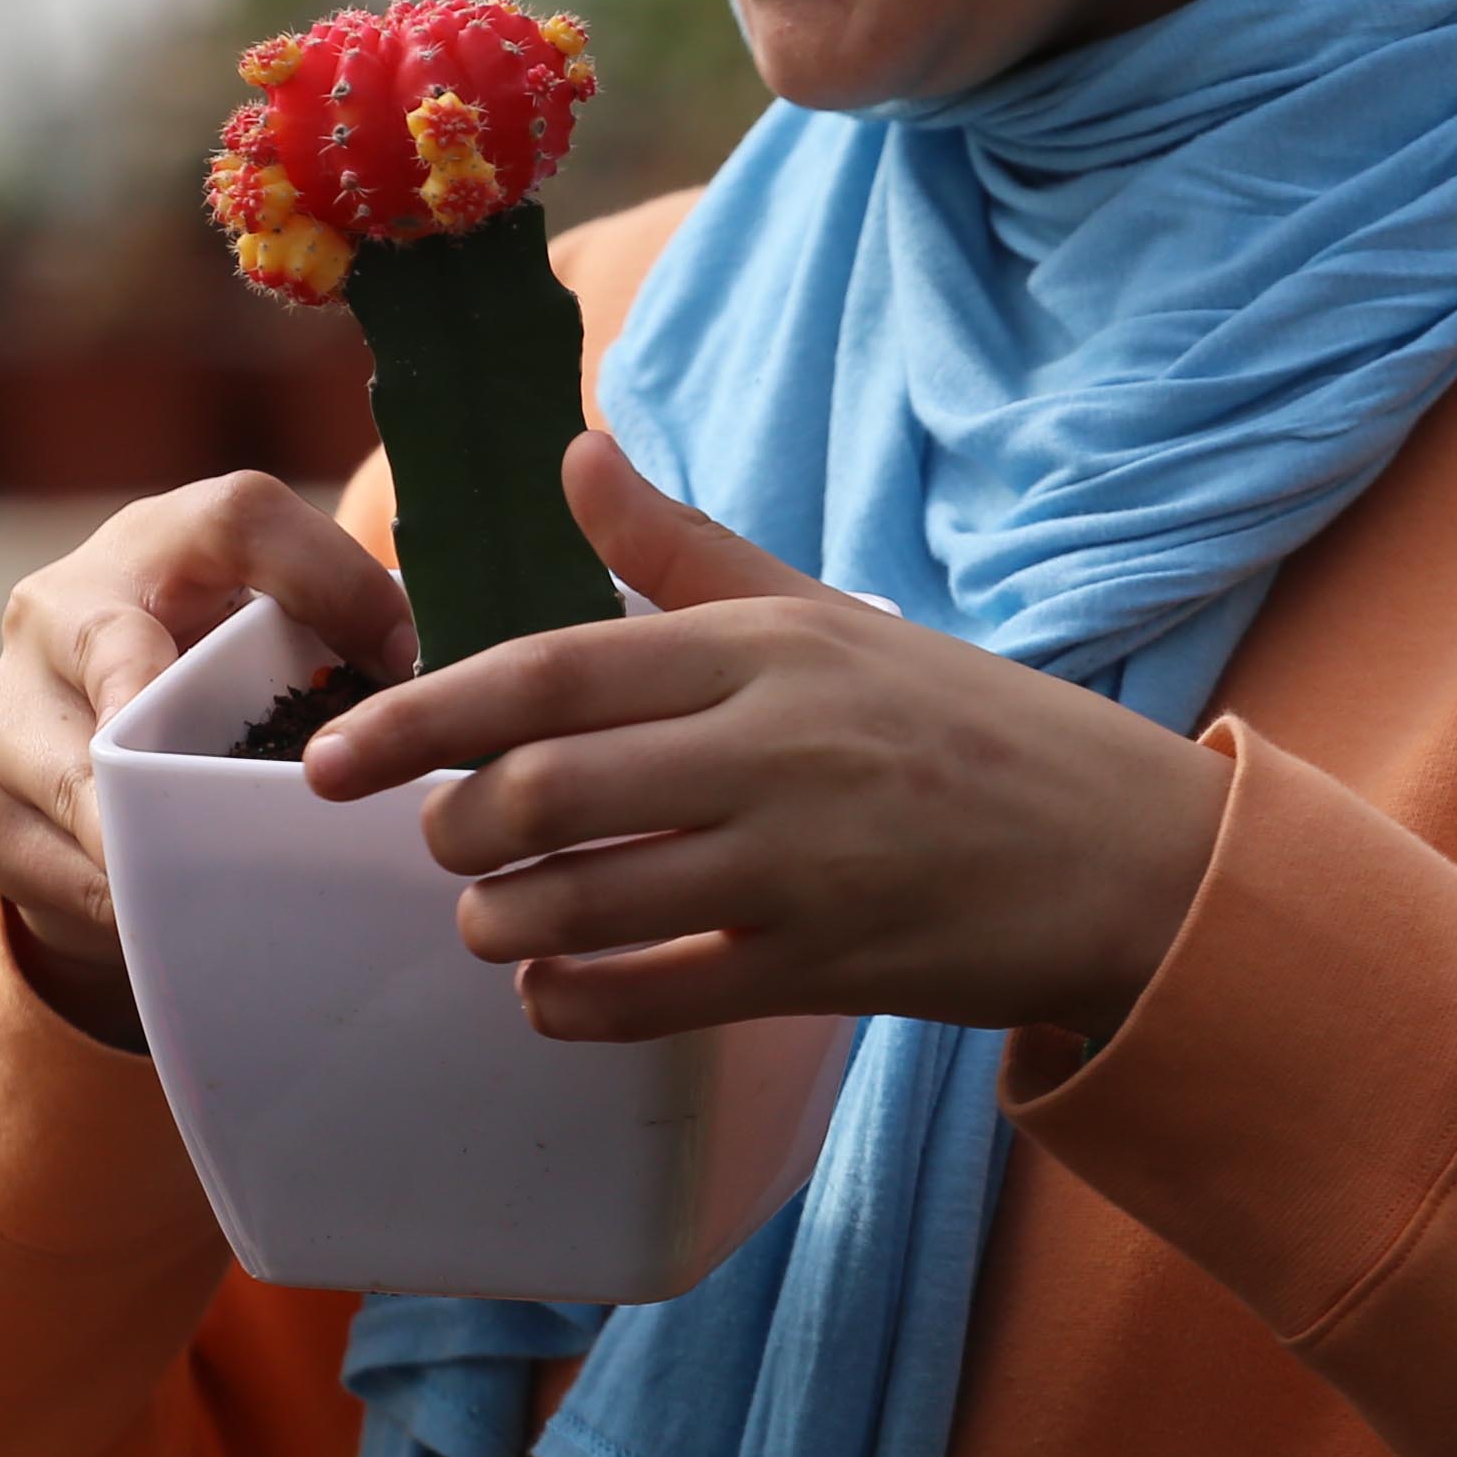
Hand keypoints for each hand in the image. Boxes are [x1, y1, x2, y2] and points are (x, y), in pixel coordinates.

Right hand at [0, 472, 414, 1049]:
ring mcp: (4, 705)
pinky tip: (174, 917)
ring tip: (225, 879)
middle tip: (237, 788)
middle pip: (113, 649)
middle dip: (180, 721)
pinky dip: (122, 897)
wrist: (88, 752)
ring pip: (73, 772)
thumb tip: (450, 705)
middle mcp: (61, 604)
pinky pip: (52, 864)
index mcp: (159, 542)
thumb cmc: (220, 684)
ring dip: (155, 835)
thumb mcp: (280, 644)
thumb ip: (352, 648)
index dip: (328, 578)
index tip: (405, 658)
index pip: (237, 519)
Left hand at [301, 434, 1230, 1047]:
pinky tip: (550, 994)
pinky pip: (658, 997)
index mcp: (760, 647)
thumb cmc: (962, 722)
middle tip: (443, 844)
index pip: (548, 670)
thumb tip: (572, 451)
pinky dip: (576, 1005)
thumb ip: (682, 549)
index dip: (421, 717)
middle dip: (455, 830)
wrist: (1123, 851)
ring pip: (585, 899)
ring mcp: (799, 862)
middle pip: (545, 789)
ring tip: (491, 918)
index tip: (333, 755)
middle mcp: (771, 746)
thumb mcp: (827, 615)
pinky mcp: (825, 967)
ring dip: (503, 921)